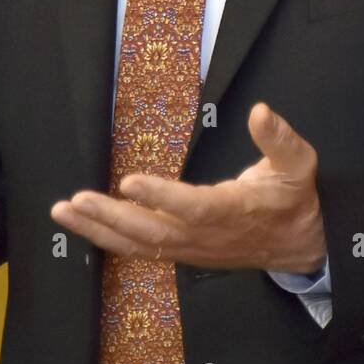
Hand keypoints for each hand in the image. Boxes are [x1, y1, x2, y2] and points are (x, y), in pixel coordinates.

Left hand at [50, 101, 325, 272]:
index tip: (130, 182)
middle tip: (75, 200)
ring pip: (139, 245)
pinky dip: (109, 240)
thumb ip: (280, 139)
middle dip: (111, 217)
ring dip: (99, 230)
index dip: (162, 197)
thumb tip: (260, 111)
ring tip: (63, 212)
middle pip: (153, 232)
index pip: (194, 208)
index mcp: (234, 212)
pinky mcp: (182, 253)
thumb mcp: (299, 164)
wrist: (299, 246)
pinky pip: (140, 250)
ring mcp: (191, 249)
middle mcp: (206, 236)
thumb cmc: (294, 199)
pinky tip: (82, 225)